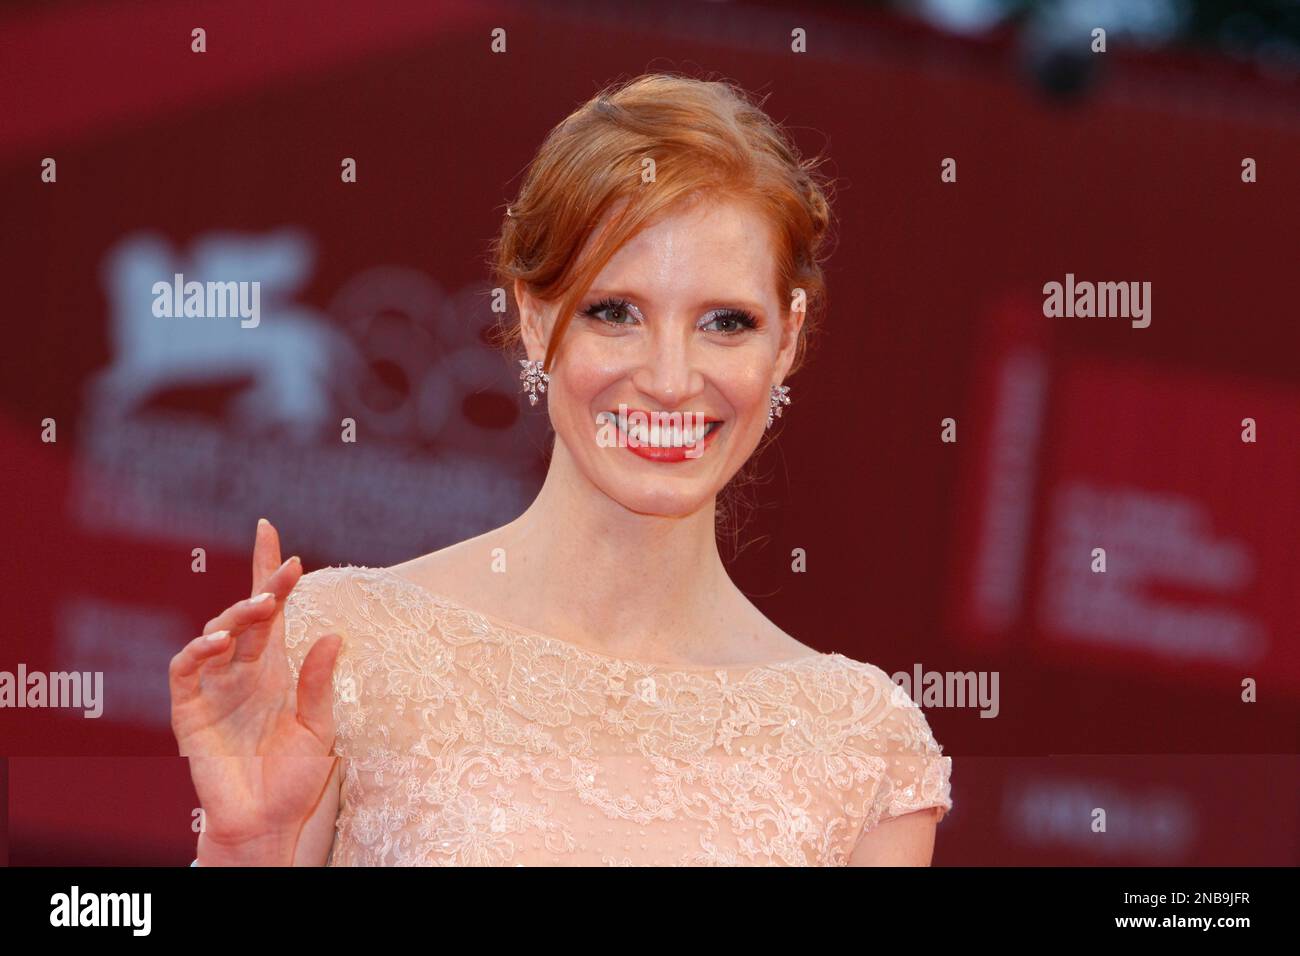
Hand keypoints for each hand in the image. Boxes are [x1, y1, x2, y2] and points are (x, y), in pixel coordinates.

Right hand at [169, 518, 341, 862]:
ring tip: (262, 605)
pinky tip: (219, 642)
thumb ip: (320, 684)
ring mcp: (213, 688)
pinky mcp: (188, 711)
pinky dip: (198, 650)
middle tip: (285, 567)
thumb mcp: (319, 728)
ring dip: (237, 615)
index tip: (270, 532)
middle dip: (264, 586)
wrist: (265, 824)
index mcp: (273, 669)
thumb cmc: (292, 779)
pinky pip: (185, 670)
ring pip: (216, 633)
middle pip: (246, 615)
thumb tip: (333, 635)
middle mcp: (241, 671)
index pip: (270, 612)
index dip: (268, 573)